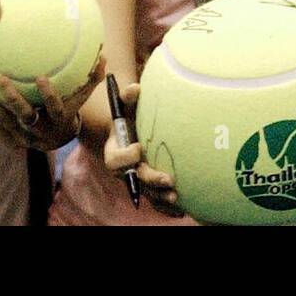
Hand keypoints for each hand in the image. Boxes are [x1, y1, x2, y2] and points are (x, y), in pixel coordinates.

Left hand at [0, 54, 105, 150]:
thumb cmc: (69, 107)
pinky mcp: (10, 139)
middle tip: (1, 78)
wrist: (59, 137)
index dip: (49, 96)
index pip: (55, 109)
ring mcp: (24, 138)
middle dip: (12, 99)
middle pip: (24, 117)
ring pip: (3, 121)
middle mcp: (41, 131)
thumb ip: (91, 77)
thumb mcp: (82, 96)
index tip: (41, 78)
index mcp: (60, 120)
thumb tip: (103, 55)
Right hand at [102, 81, 185, 216]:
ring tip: (176, 196)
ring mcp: (136, 179)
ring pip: (147, 193)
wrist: (131, 131)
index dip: (125, 157)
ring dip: (161, 196)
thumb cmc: (129, 116)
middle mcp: (124, 169)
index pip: (114, 161)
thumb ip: (129, 97)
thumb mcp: (126, 106)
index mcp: (115, 151)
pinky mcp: (148, 186)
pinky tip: (181, 207)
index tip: (139, 147)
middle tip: (168, 178)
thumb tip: (136, 88)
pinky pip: (156, 200)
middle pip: (135, 179)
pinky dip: (166, 206)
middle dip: (151, 179)